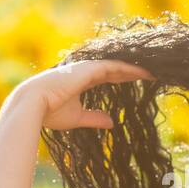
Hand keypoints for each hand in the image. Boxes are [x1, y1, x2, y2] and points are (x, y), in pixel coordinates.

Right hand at [18, 59, 157, 130]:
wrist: (33, 105)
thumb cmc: (49, 113)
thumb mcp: (77, 118)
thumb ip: (94, 118)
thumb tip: (112, 123)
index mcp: (82, 81)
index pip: (109, 76)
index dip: (125, 77)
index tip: (141, 81)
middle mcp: (86, 71)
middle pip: (117, 68)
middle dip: (134, 71)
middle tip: (154, 73)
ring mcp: (88, 68)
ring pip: (118, 64)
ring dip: (136, 68)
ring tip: (155, 71)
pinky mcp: (89, 69)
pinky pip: (115, 66)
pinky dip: (130, 68)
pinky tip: (144, 72)